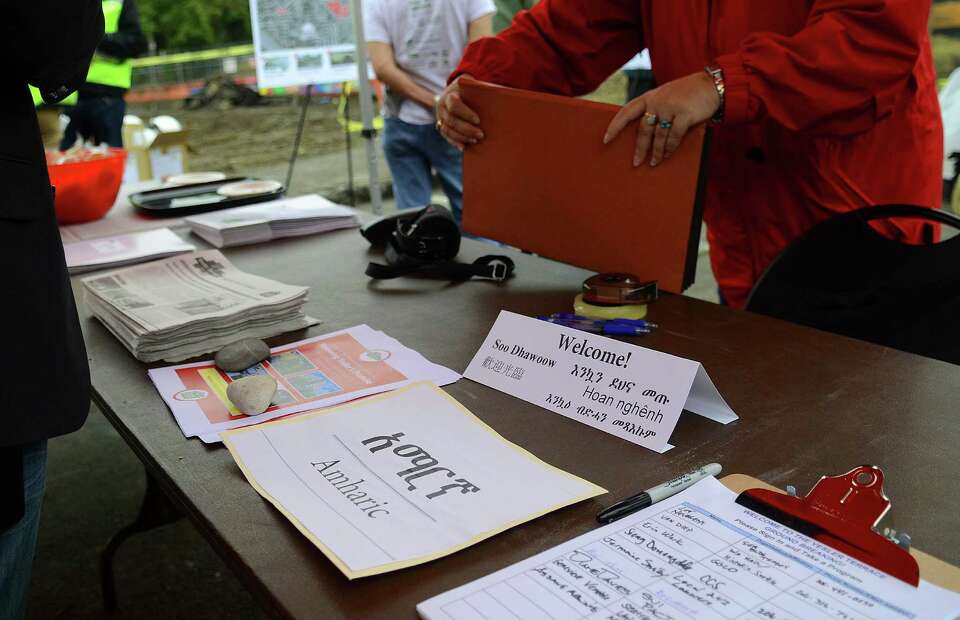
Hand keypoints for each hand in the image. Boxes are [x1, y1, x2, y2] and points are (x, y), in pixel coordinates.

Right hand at [435, 75, 484, 150]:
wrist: (458, 90)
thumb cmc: (472, 89)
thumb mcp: (476, 86)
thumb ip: (483, 91)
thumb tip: (501, 101)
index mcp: (450, 94)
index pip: (454, 105)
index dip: (466, 114)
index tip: (478, 121)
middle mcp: (442, 105)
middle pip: (451, 120)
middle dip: (467, 129)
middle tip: (481, 135)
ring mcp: (440, 116)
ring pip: (447, 130)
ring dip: (462, 137)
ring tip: (475, 140)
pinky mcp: (441, 125)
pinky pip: (446, 136)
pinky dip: (454, 142)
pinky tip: (464, 147)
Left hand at [603, 72, 719, 166]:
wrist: (711, 84)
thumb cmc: (688, 93)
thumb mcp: (666, 95)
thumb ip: (654, 109)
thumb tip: (645, 134)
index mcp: (649, 96)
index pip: (626, 111)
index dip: (614, 126)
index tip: (606, 139)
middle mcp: (657, 101)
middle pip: (642, 130)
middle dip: (639, 148)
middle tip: (636, 163)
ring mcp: (670, 108)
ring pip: (658, 136)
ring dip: (655, 152)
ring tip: (653, 163)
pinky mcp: (684, 115)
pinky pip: (673, 137)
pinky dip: (670, 148)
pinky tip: (667, 156)